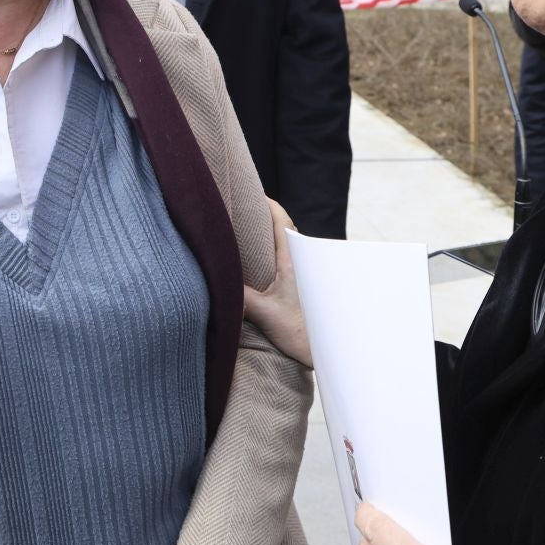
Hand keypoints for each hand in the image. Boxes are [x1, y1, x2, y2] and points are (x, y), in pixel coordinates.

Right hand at [242, 200, 311, 366]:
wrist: (327, 351)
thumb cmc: (300, 333)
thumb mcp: (264, 313)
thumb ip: (240, 296)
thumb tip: (216, 283)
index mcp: (293, 261)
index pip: (281, 222)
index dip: (268, 204)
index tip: (253, 192)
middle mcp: (301, 263)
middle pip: (285, 229)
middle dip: (266, 216)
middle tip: (245, 208)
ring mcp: (305, 274)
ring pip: (289, 245)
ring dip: (272, 235)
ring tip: (250, 231)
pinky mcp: (305, 286)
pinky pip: (291, 259)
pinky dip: (277, 251)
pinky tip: (262, 261)